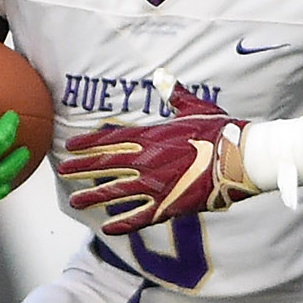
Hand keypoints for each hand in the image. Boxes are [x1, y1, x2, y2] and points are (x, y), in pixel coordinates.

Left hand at [59, 84, 257, 234]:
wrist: (240, 157)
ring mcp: (156, 184)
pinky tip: (107, 228)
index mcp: (151, 136)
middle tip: (62, 171)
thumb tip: (161, 74)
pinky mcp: (170, 205)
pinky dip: (123, 223)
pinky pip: (140, 217)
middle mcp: (147, 160)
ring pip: (116, 192)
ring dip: (94, 196)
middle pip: (106, 164)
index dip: (88, 143)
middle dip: (82, 168)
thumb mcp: (195, 107)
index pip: (110, 139)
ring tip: (75, 202)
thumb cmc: (221, 130)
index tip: (69, 146)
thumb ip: (174, 94)